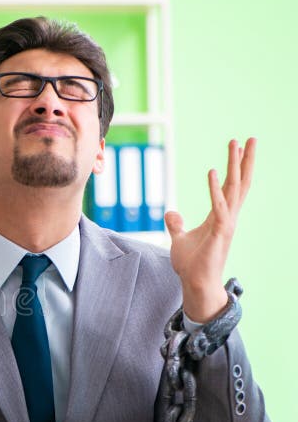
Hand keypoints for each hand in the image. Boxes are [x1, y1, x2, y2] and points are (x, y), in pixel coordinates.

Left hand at [165, 138, 255, 321]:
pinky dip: (215, 189)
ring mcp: (226, 224)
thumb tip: (171, 213)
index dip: (236, 167)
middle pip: (239, 183)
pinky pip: (219, 207)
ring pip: (235, 189)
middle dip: (244, 160)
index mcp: (220, 216)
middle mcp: (227, 217)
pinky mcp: (220, 233)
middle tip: (249, 138)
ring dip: (235, 166)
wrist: (194, 283)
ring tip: (237, 144)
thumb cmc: (190, 264)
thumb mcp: (179, 239)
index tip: (239, 148)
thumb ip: (177, 226)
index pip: (231, 187)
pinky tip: (213, 171)